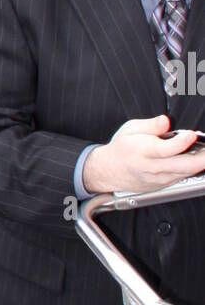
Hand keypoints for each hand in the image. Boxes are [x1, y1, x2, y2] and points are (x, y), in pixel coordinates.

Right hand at [82, 115, 204, 193]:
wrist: (109, 171)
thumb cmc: (121, 149)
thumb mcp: (130, 129)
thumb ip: (150, 125)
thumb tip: (164, 121)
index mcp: (144, 151)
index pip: (167, 150)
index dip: (182, 142)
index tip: (191, 134)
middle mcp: (153, 167)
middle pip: (184, 166)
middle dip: (202, 158)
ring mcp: (160, 178)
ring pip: (187, 173)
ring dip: (200, 162)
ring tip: (204, 151)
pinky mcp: (165, 184)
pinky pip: (184, 176)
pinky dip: (193, 167)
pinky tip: (196, 157)